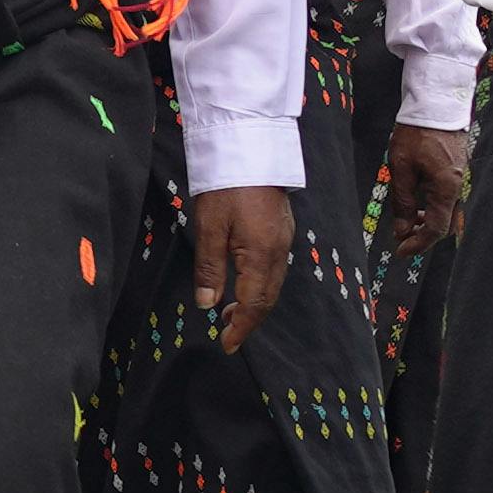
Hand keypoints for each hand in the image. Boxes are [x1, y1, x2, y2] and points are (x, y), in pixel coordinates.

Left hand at [191, 186, 291, 353]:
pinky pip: (276, 267)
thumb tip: (207, 304)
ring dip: (255, 302)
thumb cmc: (226, 186)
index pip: (254, 304)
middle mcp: (279, 251)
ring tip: (231, 311)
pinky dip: (261, 284)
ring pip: (274, 283)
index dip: (241, 328)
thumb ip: (209, 269)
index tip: (227, 345)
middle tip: (227, 331)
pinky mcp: (283, 228)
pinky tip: (246, 282)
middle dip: (249, 319)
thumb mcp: (209, 228)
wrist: (251, 147)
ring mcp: (284, 239)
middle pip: (268, 297)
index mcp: (262, 254)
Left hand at [380, 121, 470, 257]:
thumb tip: (402, 230)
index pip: (436, 228)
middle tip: (402, 238)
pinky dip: (435, 208)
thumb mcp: (401, 168)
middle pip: (446, 224)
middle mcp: (458, 187)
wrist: (436, 104)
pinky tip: (419, 203)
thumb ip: (403, 202)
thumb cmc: (417, 132)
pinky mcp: (458, 172)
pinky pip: (449, 198)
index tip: (400, 250)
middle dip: (424, 235)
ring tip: (408, 221)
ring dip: (429, 221)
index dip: (418, 243)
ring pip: (448, 212)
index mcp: (446, 188)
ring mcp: (461, 179)